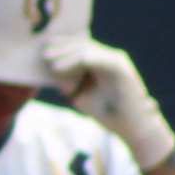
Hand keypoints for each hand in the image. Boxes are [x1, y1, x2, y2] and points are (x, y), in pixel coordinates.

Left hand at [43, 37, 174, 169]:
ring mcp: (116, 62)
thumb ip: (67, 82)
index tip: (44, 49)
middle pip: (83, 46)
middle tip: (44, 53)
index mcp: (101, 63)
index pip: (80, 48)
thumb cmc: (107, 113)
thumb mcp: (80, 95)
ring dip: (68, 55)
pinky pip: (98, 60)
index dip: (63, 46)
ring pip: (88, 51)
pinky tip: (65, 65)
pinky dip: (81, 61)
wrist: (131, 128)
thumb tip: (50, 69)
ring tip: (50, 62)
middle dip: (62, 48)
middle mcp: (110, 59)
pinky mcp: (121, 70)